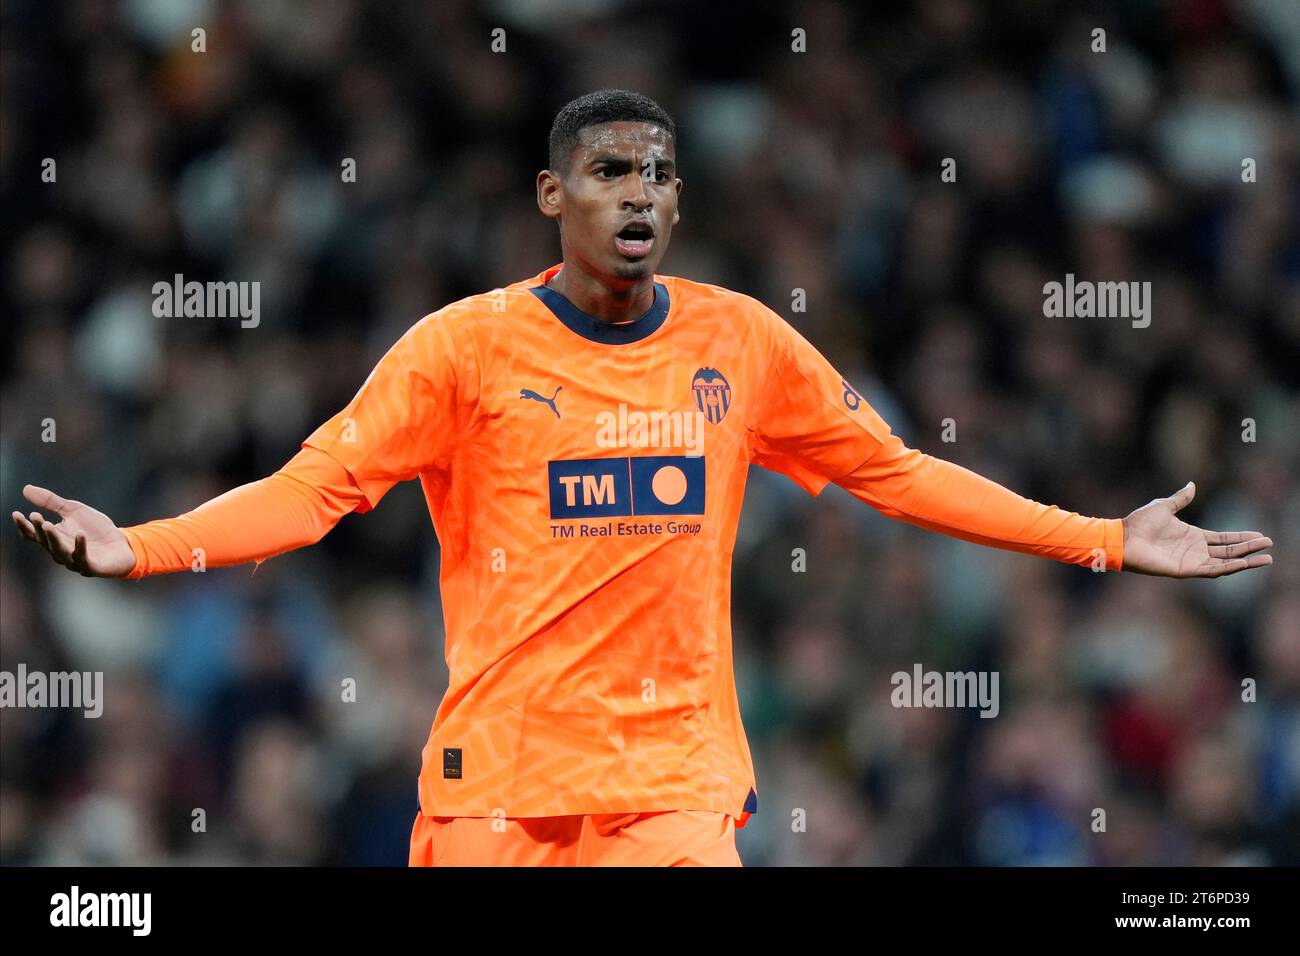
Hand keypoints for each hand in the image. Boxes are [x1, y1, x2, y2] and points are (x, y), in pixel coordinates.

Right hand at [12, 485, 136, 577]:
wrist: (123, 544)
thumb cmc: (95, 528)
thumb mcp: (73, 510)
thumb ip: (51, 502)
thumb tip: (25, 488)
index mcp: (54, 539)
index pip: (33, 535)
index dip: (24, 526)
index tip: (17, 513)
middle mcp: (60, 552)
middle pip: (45, 542)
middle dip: (40, 530)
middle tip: (36, 516)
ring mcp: (75, 561)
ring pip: (60, 552)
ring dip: (53, 539)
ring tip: (48, 525)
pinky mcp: (91, 567)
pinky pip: (83, 558)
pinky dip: (80, 547)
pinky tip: (80, 534)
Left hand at [1121, 482, 1272, 577]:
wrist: (1123, 537)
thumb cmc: (1140, 523)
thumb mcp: (1164, 506)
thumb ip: (1181, 498)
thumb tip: (1192, 484)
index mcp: (1192, 536)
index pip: (1224, 538)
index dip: (1241, 537)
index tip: (1260, 535)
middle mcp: (1195, 550)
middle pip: (1229, 551)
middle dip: (1249, 548)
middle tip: (1269, 545)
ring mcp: (1192, 560)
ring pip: (1225, 562)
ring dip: (1246, 561)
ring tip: (1266, 558)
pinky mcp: (1186, 569)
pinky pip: (1213, 570)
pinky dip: (1230, 567)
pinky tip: (1245, 563)